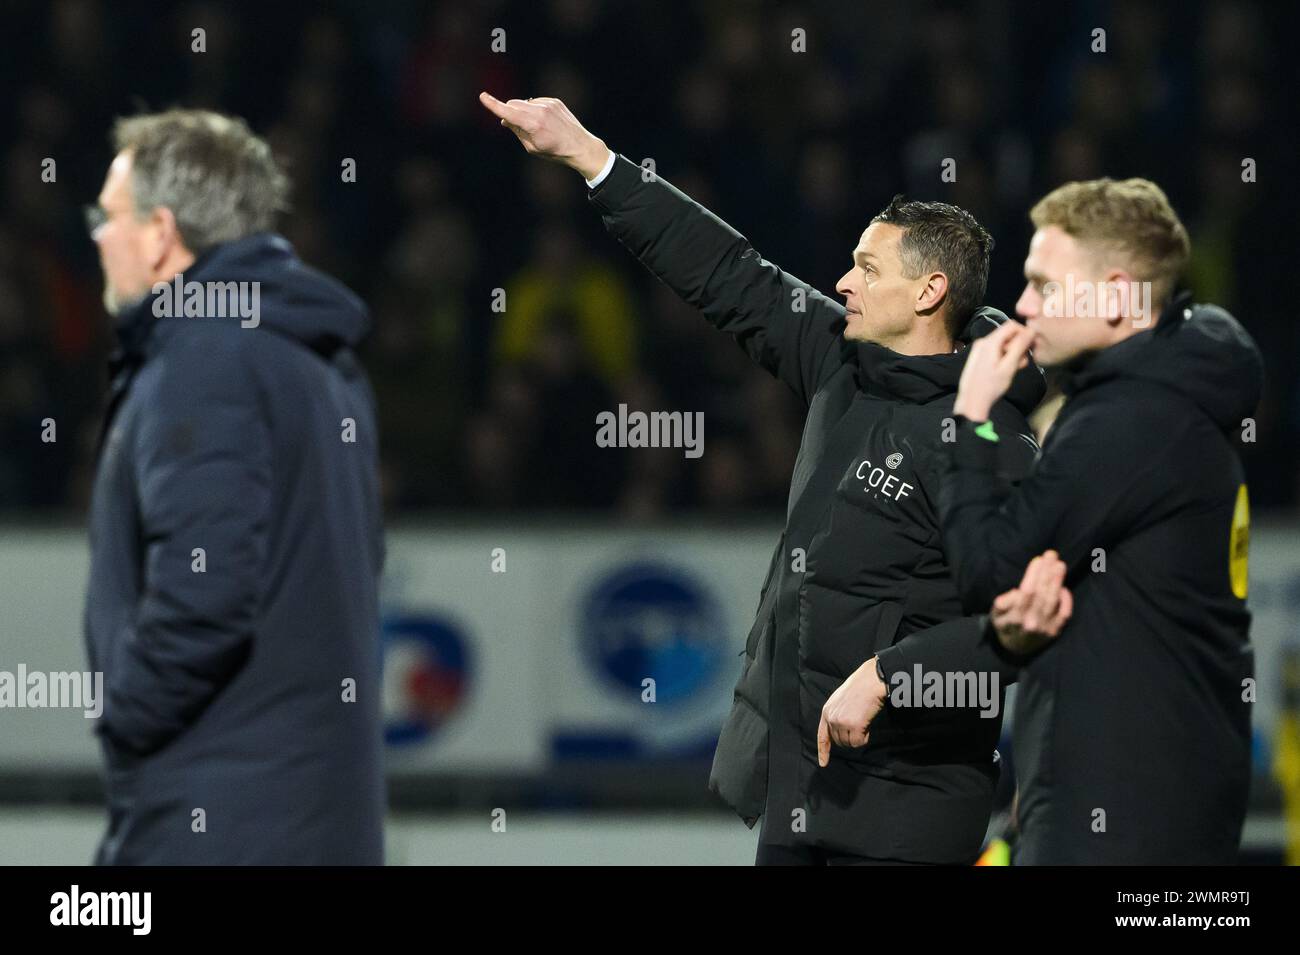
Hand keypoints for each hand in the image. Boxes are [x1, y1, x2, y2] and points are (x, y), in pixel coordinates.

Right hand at [479, 92, 610, 179]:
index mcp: (533, 124)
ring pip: (524, 103)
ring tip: (536, 127)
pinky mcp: (554, 101)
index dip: (493, 105)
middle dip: (509, 112)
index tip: (483, 96)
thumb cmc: (554, 151)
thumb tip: (505, 119)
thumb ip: (516, 131)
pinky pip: (536, 102)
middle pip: (514, 104)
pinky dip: (534, 110)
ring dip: (523, 112)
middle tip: (513, 126)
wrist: (580, 146)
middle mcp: (540, 111)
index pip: (508, 112)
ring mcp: (548, 104)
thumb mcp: (532, 147)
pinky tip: (545, 122)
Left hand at [817, 656, 887, 766]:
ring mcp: (842, 722)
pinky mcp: (854, 726)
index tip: (823, 763)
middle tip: (859, 724)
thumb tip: (840, 732)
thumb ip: (836, 715)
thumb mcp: (840, 700)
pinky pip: (858, 742)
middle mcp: (831, 718)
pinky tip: (867, 726)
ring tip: (863, 721)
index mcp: (826, 711)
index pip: (822, 736)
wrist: (870, 681)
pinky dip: (864, 738)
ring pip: (849, 743)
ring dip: (857, 737)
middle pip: (839, 741)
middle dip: (849, 737)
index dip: (823, 751)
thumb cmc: (860, 688)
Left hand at [953, 321, 1034, 421]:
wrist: (971, 402)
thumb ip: (1019, 347)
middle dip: (1018, 347)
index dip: (1024, 333)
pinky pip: (996, 351)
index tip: (1031, 346)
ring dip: (1012, 354)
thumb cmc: (990, 386)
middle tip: (1021, 363)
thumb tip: (1031, 330)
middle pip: (1007, 335)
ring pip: (1003, 344)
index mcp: (989, 342)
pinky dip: (1004, 358)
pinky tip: (1006, 371)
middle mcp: (983, 342)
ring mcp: (980, 349)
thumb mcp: (1008, 367)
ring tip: (1014, 369)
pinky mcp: (979, 357)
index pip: (1011, 325)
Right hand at [991, 549, 1073, 655]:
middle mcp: (1032, 622)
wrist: (1014, 650)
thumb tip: (1018, 591)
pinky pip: (1064, 614)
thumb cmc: (1004, 625)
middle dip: (1047, 572)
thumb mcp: (996, 614)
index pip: (1026, 592)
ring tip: (1060, 565)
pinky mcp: (1055, 631)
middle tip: (1052, 554)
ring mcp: (1045, 627)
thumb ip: (1004, 603)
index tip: (1038, 559)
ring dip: (1057, 581)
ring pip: (1052, 601)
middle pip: (1041, 593)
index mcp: (1015, 617)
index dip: (1033, 575)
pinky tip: (1063, 587)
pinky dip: (1065, 600)